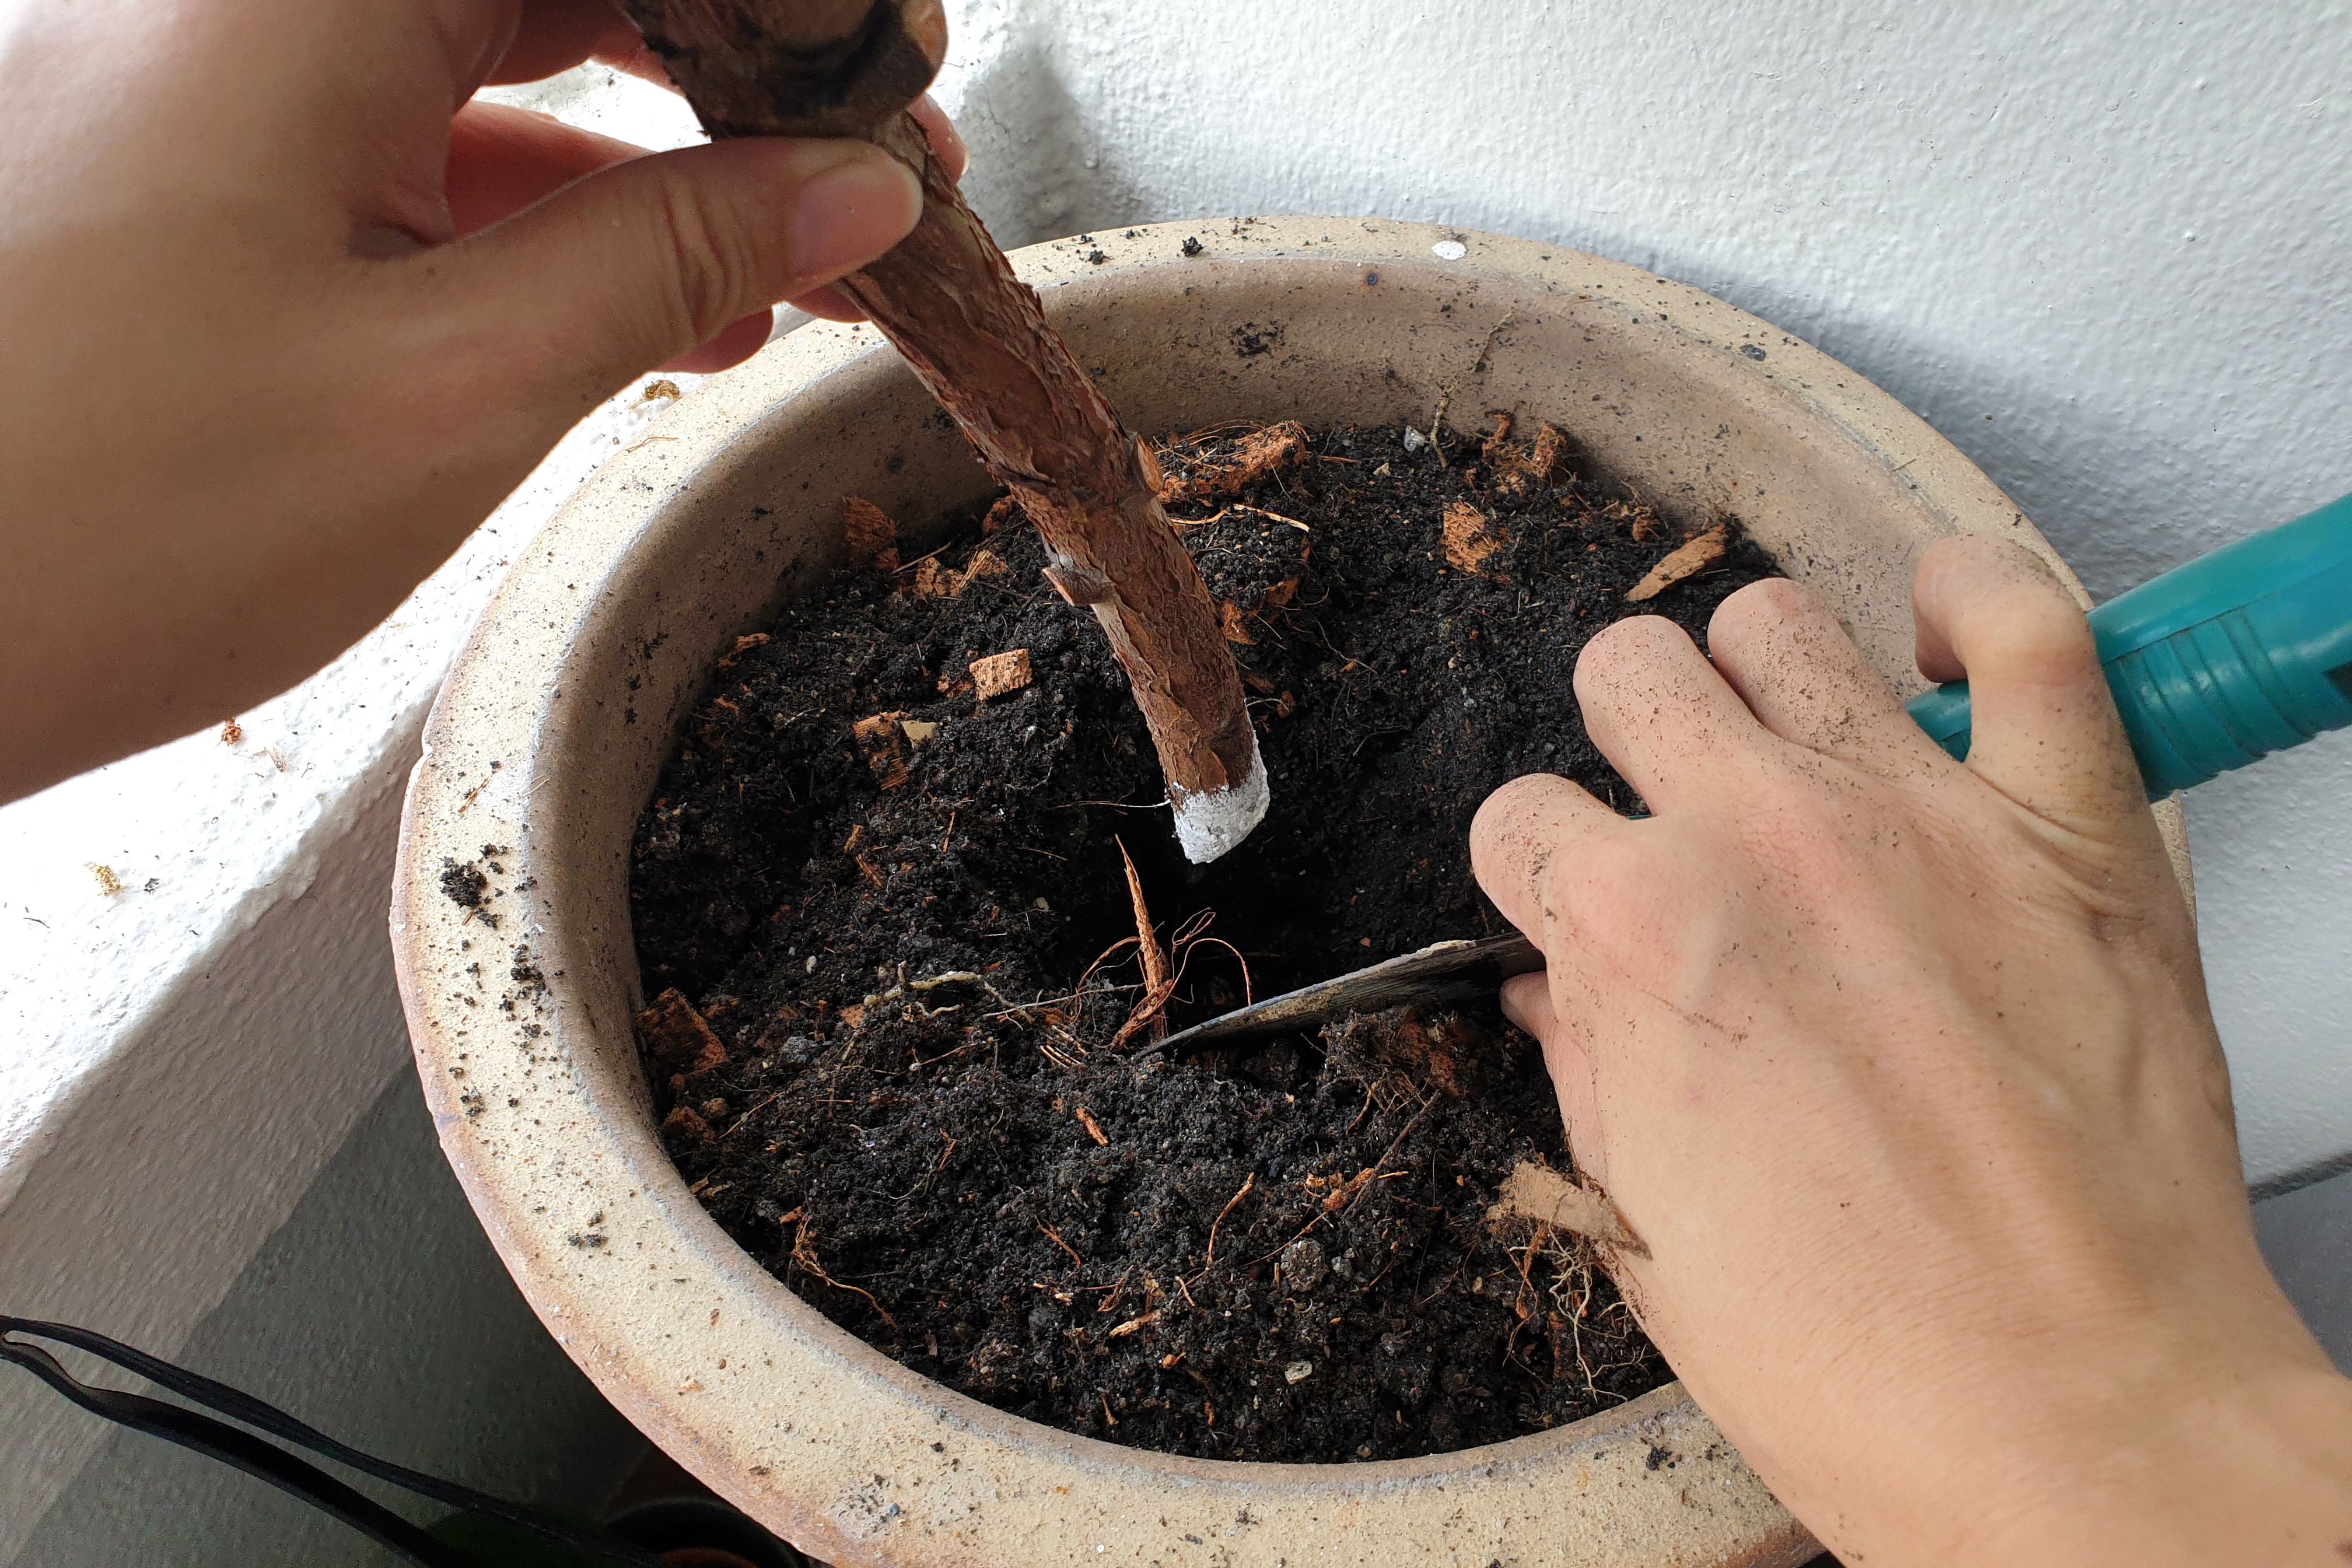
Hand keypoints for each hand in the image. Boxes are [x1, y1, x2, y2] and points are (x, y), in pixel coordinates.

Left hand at [0, 0, 964, 802]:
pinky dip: (546, 215)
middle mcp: (248, 1)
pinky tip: (654, 305)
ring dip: (659, 158)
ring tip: (805, 267)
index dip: (794, 14)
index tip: (900, 96)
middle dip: (743, 74)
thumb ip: (668, 266)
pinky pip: (414, 148)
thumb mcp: (451, 392)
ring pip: (497, 65)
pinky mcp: (194, 179)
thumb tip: (849, 192)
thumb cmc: (96, 519)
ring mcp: (212, 85)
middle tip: (888, 168)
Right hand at [1471, 538, 2351, 1564]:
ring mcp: (1914, 815)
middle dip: (1635, 739)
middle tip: (1685, 814)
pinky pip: (2029, 626)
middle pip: (1629, 671)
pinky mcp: (2068, 826)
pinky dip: (1978, 600)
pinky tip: (1942, 640)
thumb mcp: (1646, 1229)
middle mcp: (1752, 840)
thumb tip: (1560, 996)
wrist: (2071, 1419)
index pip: (1519, 818)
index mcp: (1631, 939)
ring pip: (1777, 621)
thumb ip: (1588, 1076)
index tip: (1586, 903)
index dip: (1545, 869)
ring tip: (1802, 746)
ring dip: (1764, 675)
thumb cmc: (1864, 1362)